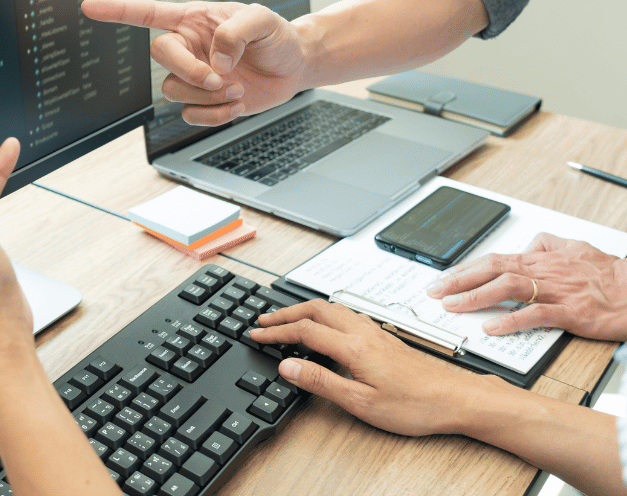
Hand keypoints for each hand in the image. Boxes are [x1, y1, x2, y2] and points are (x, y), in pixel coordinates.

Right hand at [81, 0, 311, 124]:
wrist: (293, 67)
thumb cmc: (277, 36)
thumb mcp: (263, 19)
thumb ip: (236, 32)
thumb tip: (214, 59)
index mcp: (193, 19)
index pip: (147, 13)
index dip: (117, 10)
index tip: (89, 7)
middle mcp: (187, 47)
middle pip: (160, 56)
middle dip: (190, 71)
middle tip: (220, 78)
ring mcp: (193, 76)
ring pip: (173, 90)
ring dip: (207, 95)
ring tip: (237, 89)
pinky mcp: (202, 102)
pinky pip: (190, 115)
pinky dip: (215, 115)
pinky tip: (236, 104)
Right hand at [251, 299, 478, 436]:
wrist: (457, 399)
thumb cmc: (416, 405)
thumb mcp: (361, 402)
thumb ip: (321, 381)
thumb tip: (288, 365)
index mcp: (353, 347)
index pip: (304, 330)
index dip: (276, 332)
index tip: (256, 334)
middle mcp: (363, 333)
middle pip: (315, 309)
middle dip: (285, 312)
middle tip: (264, 321)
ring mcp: (376, 333)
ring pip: (332, 308)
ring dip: (305, 310)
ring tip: (288, 318)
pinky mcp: (385, 338)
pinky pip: (347, 315)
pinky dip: (325, 314)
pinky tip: (327, 325)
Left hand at [426, 233, 626, 340]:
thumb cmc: (611, 275)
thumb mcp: (577, 249)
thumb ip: (549, 244)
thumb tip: (529, 244)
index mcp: (543, 258)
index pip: (494, 259)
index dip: (465, 269)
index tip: (443, 278)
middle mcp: (546, 271)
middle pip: (494, 269)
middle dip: (459, 280)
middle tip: (435, 291)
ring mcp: (558, 291)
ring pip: (510, 287)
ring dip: (477, 296)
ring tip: (453, 306)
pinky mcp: (572, 312)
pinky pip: (537, 315)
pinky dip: (512, 320)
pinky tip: (492, 327)